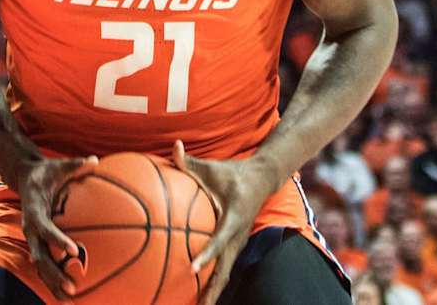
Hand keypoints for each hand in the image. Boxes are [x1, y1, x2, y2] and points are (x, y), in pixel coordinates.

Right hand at [10, 155, 98, 299]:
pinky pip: (44, 263)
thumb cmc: (47, 171)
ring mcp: (33, 238)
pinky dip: (53, 278)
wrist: (25, 178)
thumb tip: (94, 160)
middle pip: (40, 256)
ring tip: (69, 300)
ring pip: (40, 265)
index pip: (45, 228)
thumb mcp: (59, 165)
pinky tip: (66, 293)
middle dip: (54, 273)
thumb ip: (76, 164)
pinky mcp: (37, 242)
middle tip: (71, 288)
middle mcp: (31, 228)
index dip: (58, 239)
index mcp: (34, 210)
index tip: (74, 250)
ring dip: (52, 283)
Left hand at [174, 140, 281, 304]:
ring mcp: (238, 244)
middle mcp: (238, 236)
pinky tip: (199, 296)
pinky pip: (223, 269)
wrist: (262, 179)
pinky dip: (213, 283)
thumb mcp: (212, 166)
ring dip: (213, 292)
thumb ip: (189, 160)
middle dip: (212, 289)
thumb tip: (174, 146)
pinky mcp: (235, 246)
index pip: (219, 240)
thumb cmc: (232, 172)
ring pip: (225, 274)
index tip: (192, 267)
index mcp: (234, 218)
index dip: (206, 254)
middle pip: (225, 269)